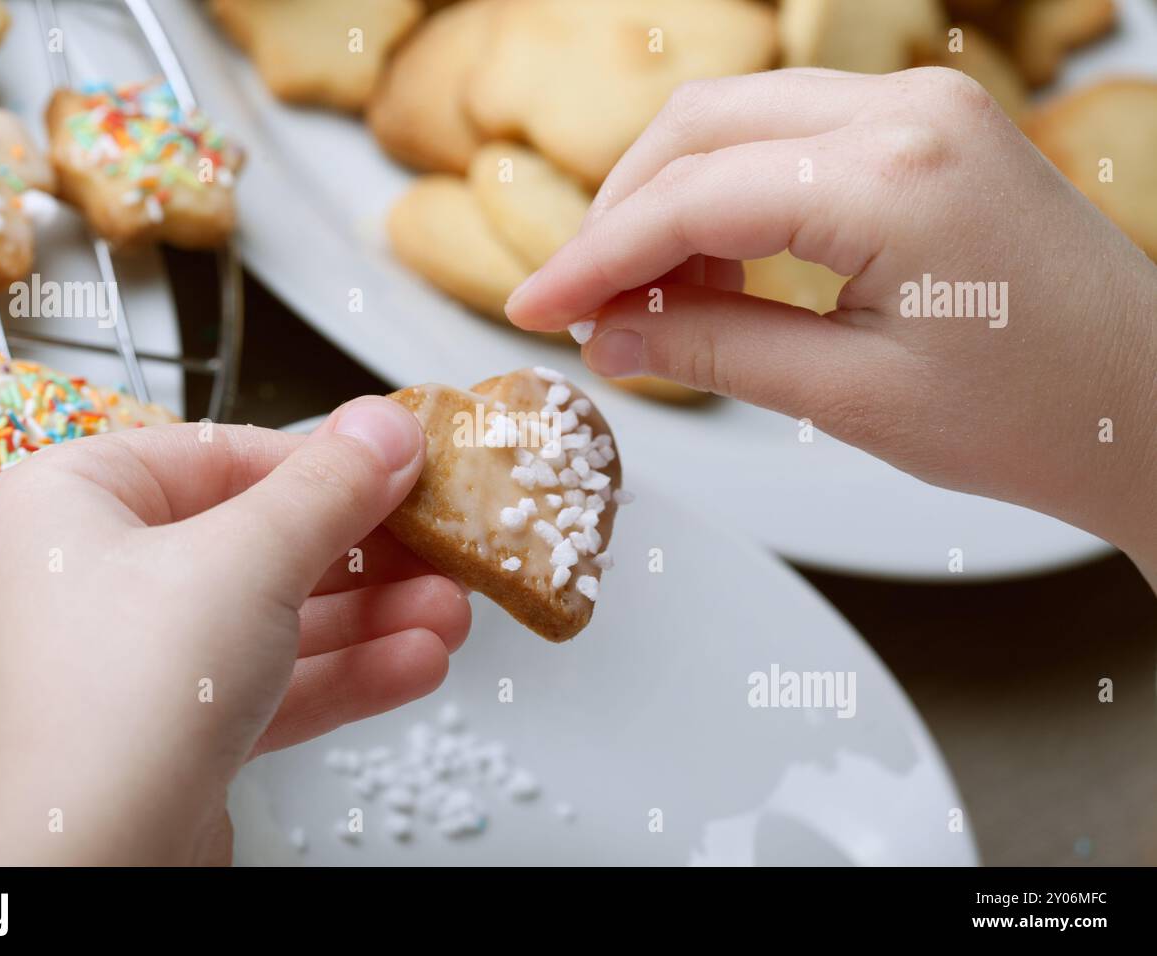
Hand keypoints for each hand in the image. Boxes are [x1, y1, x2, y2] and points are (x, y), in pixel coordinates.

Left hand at [0, 398, 470, 864]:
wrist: (92, 871)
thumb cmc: (128, 693)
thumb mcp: (250, 559)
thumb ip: (329, 488)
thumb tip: (387, 426)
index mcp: (68, 502)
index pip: (218, 454)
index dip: (321, 463)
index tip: (400, 468)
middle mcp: (85, 576)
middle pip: (254, 542)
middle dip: (364, 556)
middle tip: (439, 549)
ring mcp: (125, 661)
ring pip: (269, 620)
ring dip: (369, 619)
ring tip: (452, 615)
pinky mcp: (166, 733)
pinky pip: (263, 683)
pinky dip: (340, 674)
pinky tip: (416, 665)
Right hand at [506, 67, 1156, 575]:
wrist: (1148, 407)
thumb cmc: (1036, 413)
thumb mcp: (852, 398)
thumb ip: (714, 352)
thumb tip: (608, 341)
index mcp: (896, 173)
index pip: (692, 196)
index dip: (595, 259)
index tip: (534, 311)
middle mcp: (908, 109)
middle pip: (699, 129)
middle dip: (620, 217)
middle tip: (580, 307)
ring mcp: (921, 107)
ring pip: (737, 123)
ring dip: (671, 205)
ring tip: (646, 305)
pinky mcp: (924, 128)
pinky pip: (788, 140)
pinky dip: (729, 198)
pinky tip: (711, 272)